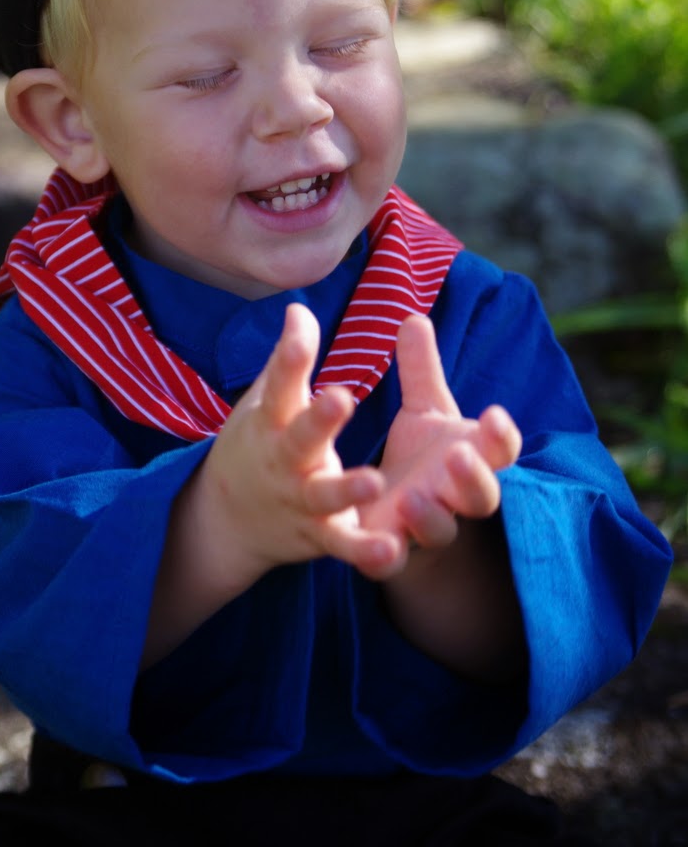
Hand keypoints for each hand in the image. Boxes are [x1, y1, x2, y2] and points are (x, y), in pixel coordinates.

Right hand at [201, 303, 403, 585]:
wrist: (226, 521)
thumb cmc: (257, 443)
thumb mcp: (265, 401)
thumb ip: (288, 359)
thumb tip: (298, 306)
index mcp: (271, 420)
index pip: (278, 382)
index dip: (290, 356)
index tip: (301, 326)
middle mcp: (282, 459)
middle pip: (299, 438)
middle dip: (318, 420)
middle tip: (340, 398)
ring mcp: (298, 500)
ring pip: (323, 495)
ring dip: (347, 488)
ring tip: (373, 480)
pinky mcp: (317, 537)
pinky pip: (342, 545)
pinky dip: (363, 551)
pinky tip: (389, 548)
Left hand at [362, 315, 521, 559]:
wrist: (396, 513)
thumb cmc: (422, 456)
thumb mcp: (423, 412)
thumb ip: (421, 371)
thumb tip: (413, 316)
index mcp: (473, 458)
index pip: (500, 449)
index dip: (502, 437)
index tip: (496, 415)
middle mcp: (457, 496)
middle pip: (482, 495)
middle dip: (474, 478)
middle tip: (458, 457)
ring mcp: (428, 527)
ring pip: (440, 530)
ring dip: (432, 517)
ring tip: (413, 499)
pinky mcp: (393, 552)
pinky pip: (395, 562)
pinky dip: (387, 559)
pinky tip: (376, 550)